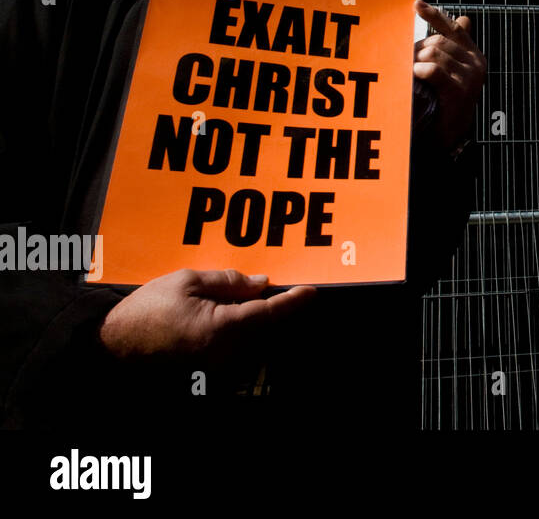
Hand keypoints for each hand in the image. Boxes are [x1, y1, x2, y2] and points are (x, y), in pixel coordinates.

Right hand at [98, 268, 314, 360]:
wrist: (110, 346)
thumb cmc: (144, 312)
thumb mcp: (187, 281)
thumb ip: (229, 281)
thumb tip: (261, 284)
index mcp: (221, 328)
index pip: (269, 313)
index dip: (292, 301)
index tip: (311, 291)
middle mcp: (224, 353)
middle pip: (263, 328)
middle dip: (270, 308)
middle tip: (268, 289)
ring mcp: (216, 367)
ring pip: (250, 340)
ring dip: (253, 321)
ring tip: (240, 301)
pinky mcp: (207, 373)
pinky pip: (234, 350)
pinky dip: (238, 333)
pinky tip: (227, 318)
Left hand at [414, 0, 486, 152]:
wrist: (451, 134)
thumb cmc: (447, 101)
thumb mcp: (454, 71)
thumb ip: (456, 47)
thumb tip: (465, 19)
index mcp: (473, 55)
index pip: (453, 27)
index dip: (435, 15)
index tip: (416, 4)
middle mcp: (475, 62)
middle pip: (438, 42)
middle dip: (416, 49)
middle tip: (404, 62)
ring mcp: (469, 76)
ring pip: (433, 54)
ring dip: (414, 62)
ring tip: (407, 73)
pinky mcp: (459, 89)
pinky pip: (433, 69)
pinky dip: (418, 71)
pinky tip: (413, 77)